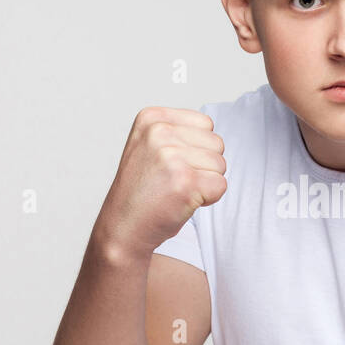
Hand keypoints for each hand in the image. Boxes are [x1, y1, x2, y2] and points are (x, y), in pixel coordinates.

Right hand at [94, 106, 226, 258]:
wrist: (123, 227)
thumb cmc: (142, 191)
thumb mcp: (149, 146)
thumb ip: (179, 132)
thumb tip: (214, 133)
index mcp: (152, 118)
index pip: (205, 123)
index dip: (197, 148)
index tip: (172, 164)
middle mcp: (160, 132)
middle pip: (217, 143)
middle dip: (204, 166)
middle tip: (175, 180)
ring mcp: (171, 156)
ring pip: (221, 164)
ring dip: (206, 183)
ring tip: (177, 190)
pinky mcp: (185, 181)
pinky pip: (220, 185)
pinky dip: (208, 199)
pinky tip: (182, 201)